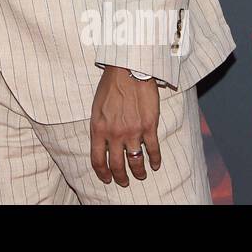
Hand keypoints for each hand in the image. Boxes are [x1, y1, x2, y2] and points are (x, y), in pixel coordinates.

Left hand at [89, 66, 160, 185]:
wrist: (128, 69)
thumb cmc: (110, 86)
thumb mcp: (96, 107)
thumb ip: (99, 127)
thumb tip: (102, 143)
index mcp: (98, 128)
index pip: (97, 159)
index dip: (102, 173)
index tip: (106, 178)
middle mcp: (115, 133)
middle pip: (117, 165)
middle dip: (120, 177)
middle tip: (124, 182)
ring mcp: (133, 131)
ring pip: (136, 161)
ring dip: (138, 172)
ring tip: (140, 175)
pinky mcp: (149, 126)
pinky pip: (153, 150)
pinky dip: (155, 160)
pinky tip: (155, 165)